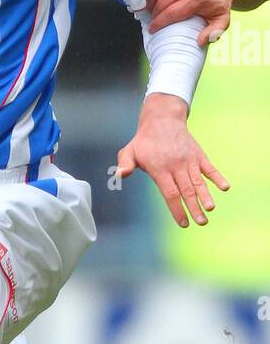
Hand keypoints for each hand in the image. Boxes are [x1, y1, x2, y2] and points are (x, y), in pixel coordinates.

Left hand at [115, 94, 228, 226]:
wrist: (163, 120)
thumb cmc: (144, 141)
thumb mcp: (129, 151)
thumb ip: (124, 164)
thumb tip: (119, 175)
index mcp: (160, 169)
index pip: (170, 193)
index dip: (177, 209)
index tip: (183, 223)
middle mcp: (176, 166)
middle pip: (186, 190)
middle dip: (194, 207)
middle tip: (201, 222)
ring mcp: (189, 160)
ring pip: (198, 181)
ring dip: (206, 195)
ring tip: (210, 208)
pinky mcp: (199, 155)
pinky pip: (209, 168)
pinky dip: (217, 177)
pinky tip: (225, 187)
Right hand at [145, 0, 239, 46]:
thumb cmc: (219, 0)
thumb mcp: (222, 19)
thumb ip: (213, 33)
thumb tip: (200, 41)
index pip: (170, 13)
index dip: (158, 23)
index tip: (152, 29)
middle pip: (161, 2)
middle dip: (153, 13)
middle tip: (151, 19)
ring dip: (150, 0)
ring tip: (149, 7)